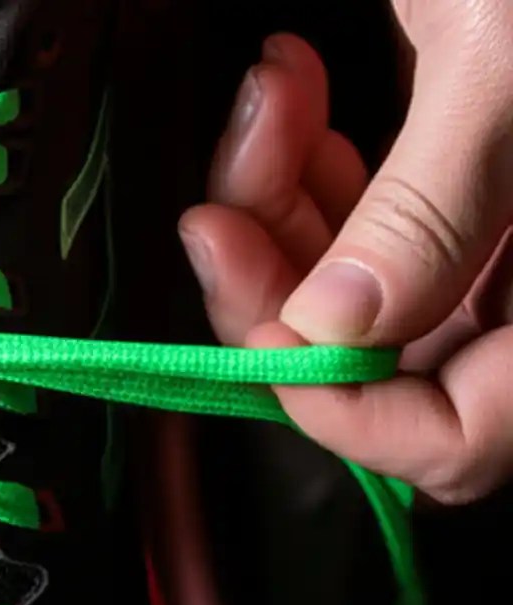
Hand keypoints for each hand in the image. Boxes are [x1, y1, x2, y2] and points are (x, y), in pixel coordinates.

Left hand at [180, 21, 512, 504]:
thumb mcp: (509, 71)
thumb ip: (430, 213)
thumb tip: (333, 327)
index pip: (455, 438)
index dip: (342, 405)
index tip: (261, 326)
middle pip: (373, 359)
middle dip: (273, 286)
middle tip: (216, 214)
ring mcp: (494, 232)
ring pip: (343, 284)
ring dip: (271, 204)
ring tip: (272, 98)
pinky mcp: (455, 172)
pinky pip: (354, 212)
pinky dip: (301, 162)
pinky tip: (292, 90)